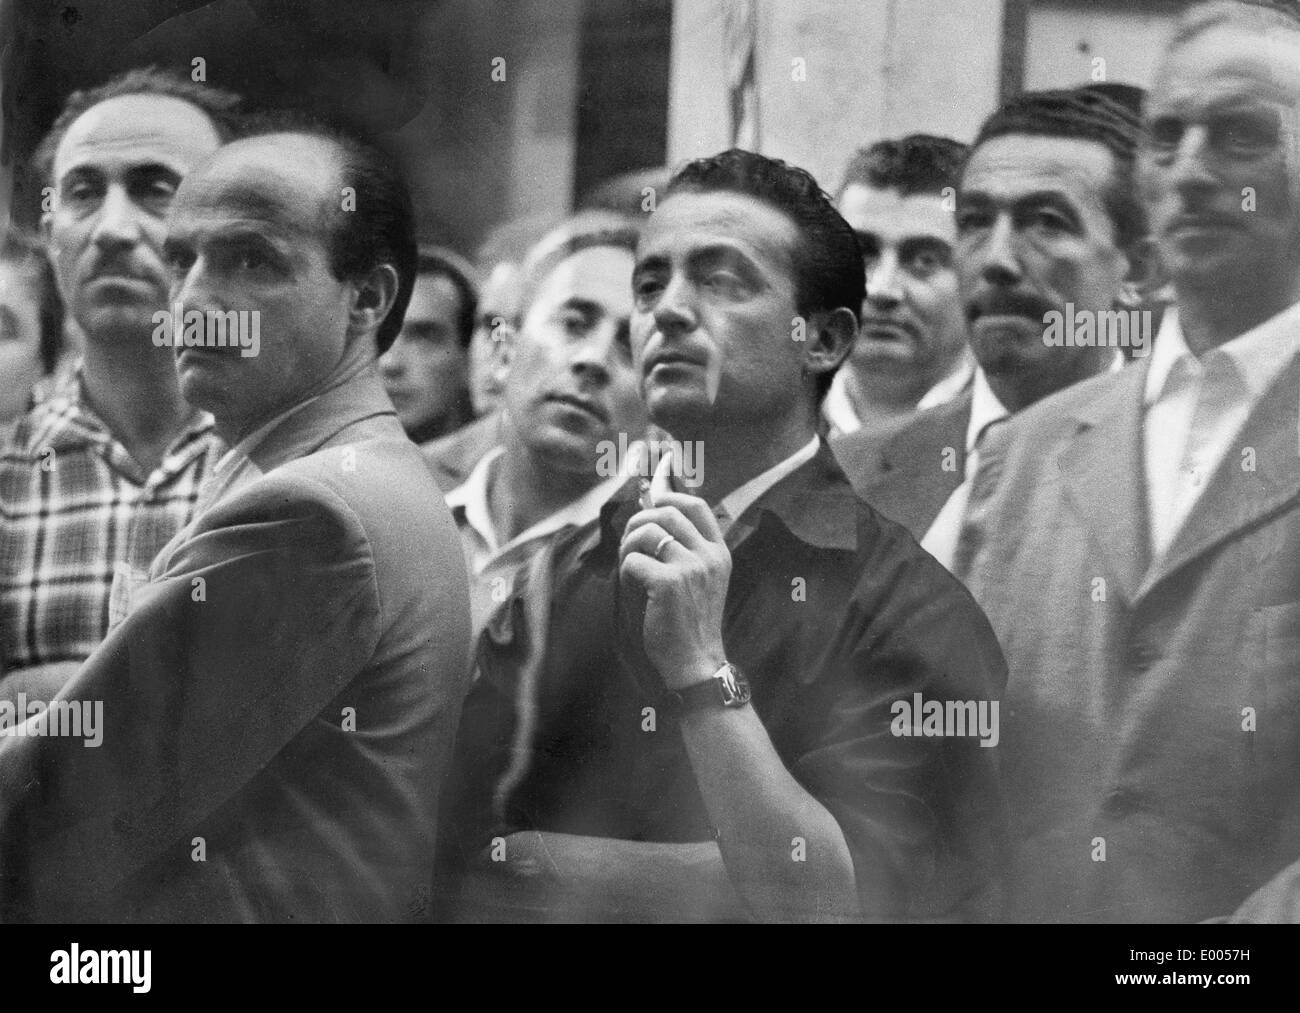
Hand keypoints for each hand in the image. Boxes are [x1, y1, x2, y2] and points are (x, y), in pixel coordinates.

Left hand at [619, 450, 730, 688]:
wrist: (695, 662)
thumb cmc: (690, 622)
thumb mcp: (699, 580)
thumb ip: (684, 548)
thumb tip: (652, 510)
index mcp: (719, 552)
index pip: (696, 505)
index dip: (669, 495)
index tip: (652, 496)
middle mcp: (709, 555)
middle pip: (665, 513)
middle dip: (639, 523)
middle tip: (630, 544)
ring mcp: (692, 567)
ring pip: (647, 532)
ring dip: (629, 547)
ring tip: (631, 568)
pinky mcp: (670, 583)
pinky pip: (634, 560)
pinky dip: (626, 572)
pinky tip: (633, 589)